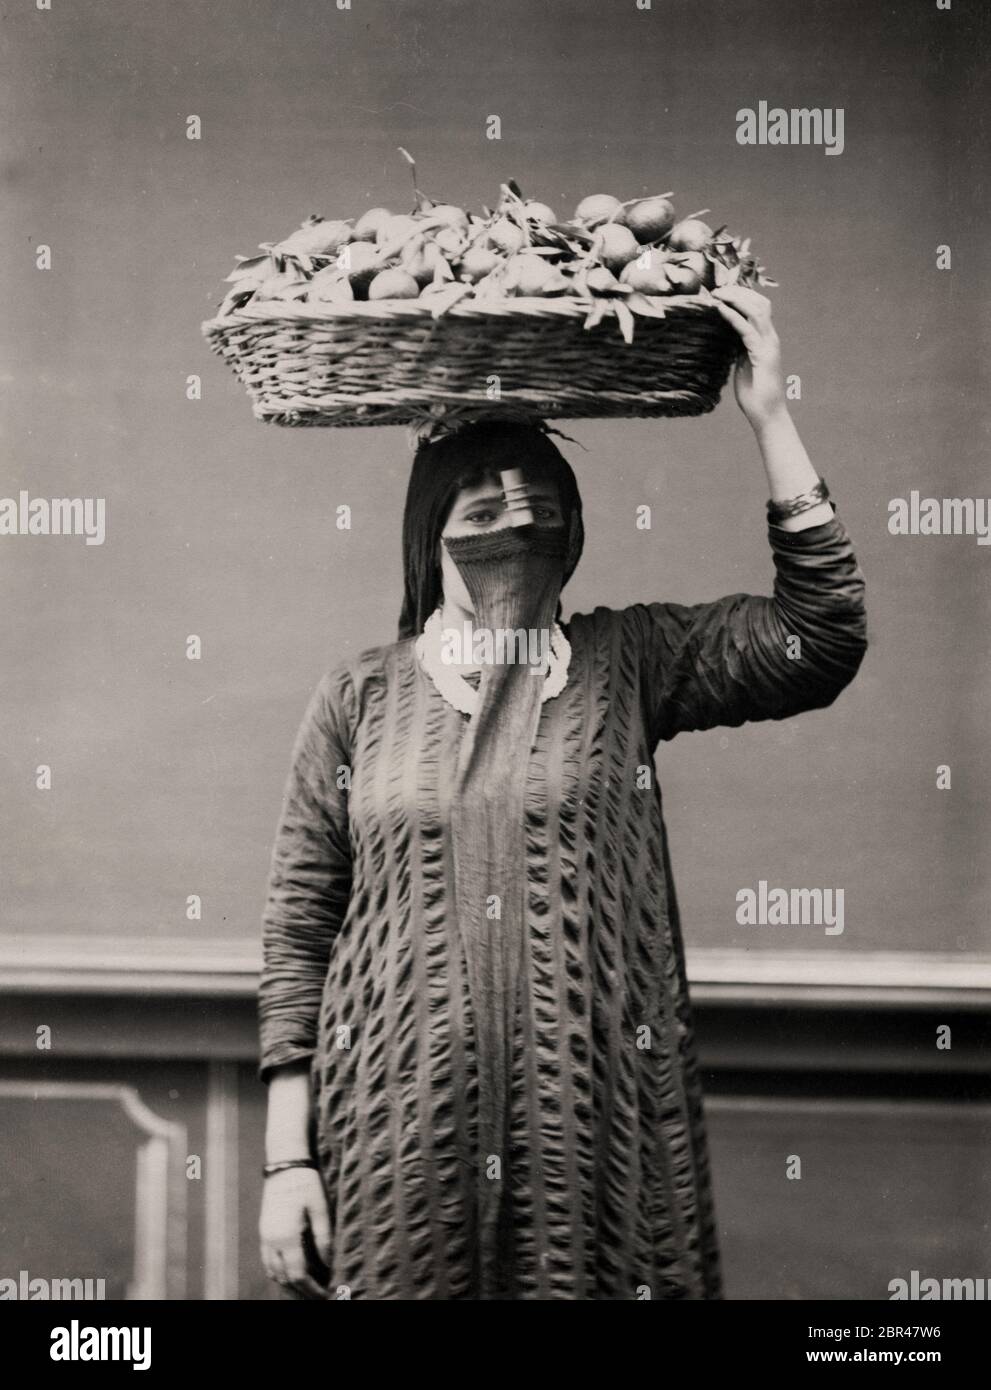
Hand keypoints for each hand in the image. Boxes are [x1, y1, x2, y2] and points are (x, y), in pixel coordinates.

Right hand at [259, 1167, 332, 1298]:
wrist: (285, 1163)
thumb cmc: (306, 1182)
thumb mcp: (321, 1208)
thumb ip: (324, 1238)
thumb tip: (328, 1265)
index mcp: (286, 1236)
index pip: (298, 1275)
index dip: (312, 1289)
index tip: (326, 1293)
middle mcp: (271, 1240)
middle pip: (284, 1278)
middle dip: (301, 1290)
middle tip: (319, 1294)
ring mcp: (264, 1236)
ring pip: (273, 1271)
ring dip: (289, 1282)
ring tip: (307, 1287)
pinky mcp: (264, 1230)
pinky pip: (268, 1260)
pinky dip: (279, 1271)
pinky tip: (292, 1270)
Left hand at [709, 284, 785, 428]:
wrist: (766, 414)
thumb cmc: (754, 393)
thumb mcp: (742, 365)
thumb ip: (739, 349)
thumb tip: (728, 337)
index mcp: (766, 340)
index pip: (759, 308)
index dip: (743, 296)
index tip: (723, 291)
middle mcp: (770, 338)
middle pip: (760, 302)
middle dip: (739, 292)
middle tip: (717, 289)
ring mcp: (769, 345)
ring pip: (756, 310)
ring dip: (736, 299)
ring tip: (717, 295)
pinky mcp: (763, 355)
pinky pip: (747, 329)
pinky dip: (733, 316)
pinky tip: (720, 310)